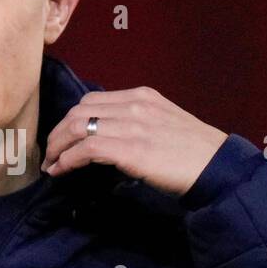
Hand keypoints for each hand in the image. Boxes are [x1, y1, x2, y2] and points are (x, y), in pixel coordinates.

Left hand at [41, 87, 228, 197]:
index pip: (92, 101)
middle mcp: (134, 105)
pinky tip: (62, 171)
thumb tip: (107, 138)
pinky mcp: (130, 148)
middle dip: (58, 133)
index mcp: (142, 96)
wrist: (216, 168)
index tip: (62, 138)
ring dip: (57, 147)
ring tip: (52, 165)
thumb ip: (137, 122)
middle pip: (79, 111)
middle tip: (50, 154)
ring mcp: (132, 125)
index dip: (70, 120)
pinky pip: (86, 148)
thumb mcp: (164, 124)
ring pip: (77, 126)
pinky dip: (68, 159)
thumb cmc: (194, 154)